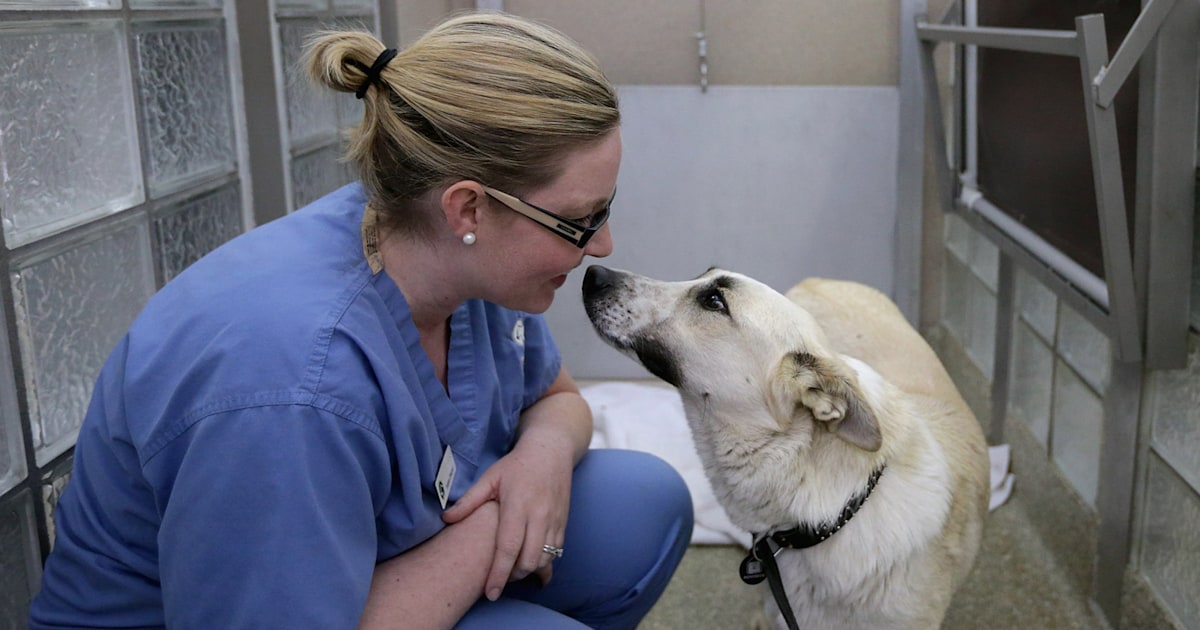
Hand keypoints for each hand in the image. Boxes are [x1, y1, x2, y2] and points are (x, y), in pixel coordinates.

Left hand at [442, 431, 574, 600]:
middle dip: (512, 577)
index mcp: (517, 505)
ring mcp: (554, 520)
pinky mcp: (563, 524)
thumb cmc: (517, 465)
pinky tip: (529, 563)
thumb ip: (469, 500)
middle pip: (528, 560)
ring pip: (544, 560)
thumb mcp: (490, 477)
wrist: (552, 451)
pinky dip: (543, 563)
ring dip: (527, 571)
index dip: (498, 573)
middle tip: (497, 577)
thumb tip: (446, 518)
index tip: (489, 592)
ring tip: (511, 568)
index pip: (508, 547)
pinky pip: (556, 553)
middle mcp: (539, 515)